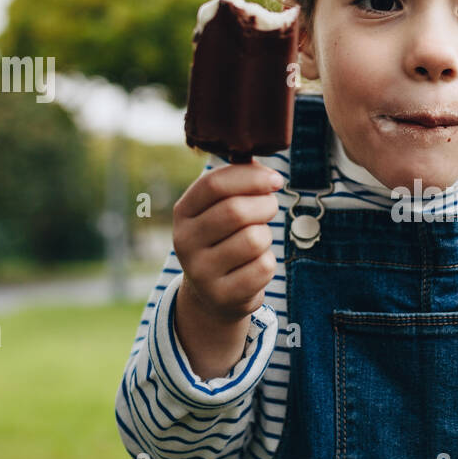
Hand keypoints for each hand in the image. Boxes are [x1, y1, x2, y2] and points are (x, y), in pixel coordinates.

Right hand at [172, 159, 283, 326]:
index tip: (275, 180)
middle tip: (270, 208)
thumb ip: (235, 183)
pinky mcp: (223, 295)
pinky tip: (255, 265)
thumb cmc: (223, 239)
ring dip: (266, 235)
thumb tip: (259, 163)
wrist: (212, 294)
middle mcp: (184, 241)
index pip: (213, 184)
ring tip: (258, 239)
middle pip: (236, 211)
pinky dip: (268, 263)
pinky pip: (263, 268)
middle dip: (265, 205)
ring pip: (254, 239)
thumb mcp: (218, 210)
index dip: (250, 177)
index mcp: (182, 212)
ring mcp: (201, 272)